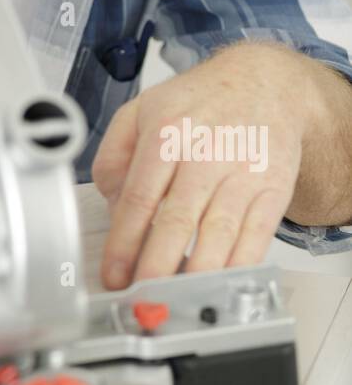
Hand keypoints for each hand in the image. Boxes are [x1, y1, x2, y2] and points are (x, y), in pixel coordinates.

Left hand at [92, 45, 304, 288]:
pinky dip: (238, 267)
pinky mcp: (272, 189)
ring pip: (218, 235)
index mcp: (166, 134)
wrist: (266, 83)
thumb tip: (112, 204)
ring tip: (175, 301)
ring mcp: (242, 173)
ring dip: (195, 275)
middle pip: (177, 222)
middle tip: (142, 299)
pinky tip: (220, 284)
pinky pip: (256, 237)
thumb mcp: (141, 110)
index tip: (114, 274)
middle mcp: (205, 154)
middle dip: (156, 267)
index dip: (123, 243)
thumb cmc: (200, 102)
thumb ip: (114, 154)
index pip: (139, 198)